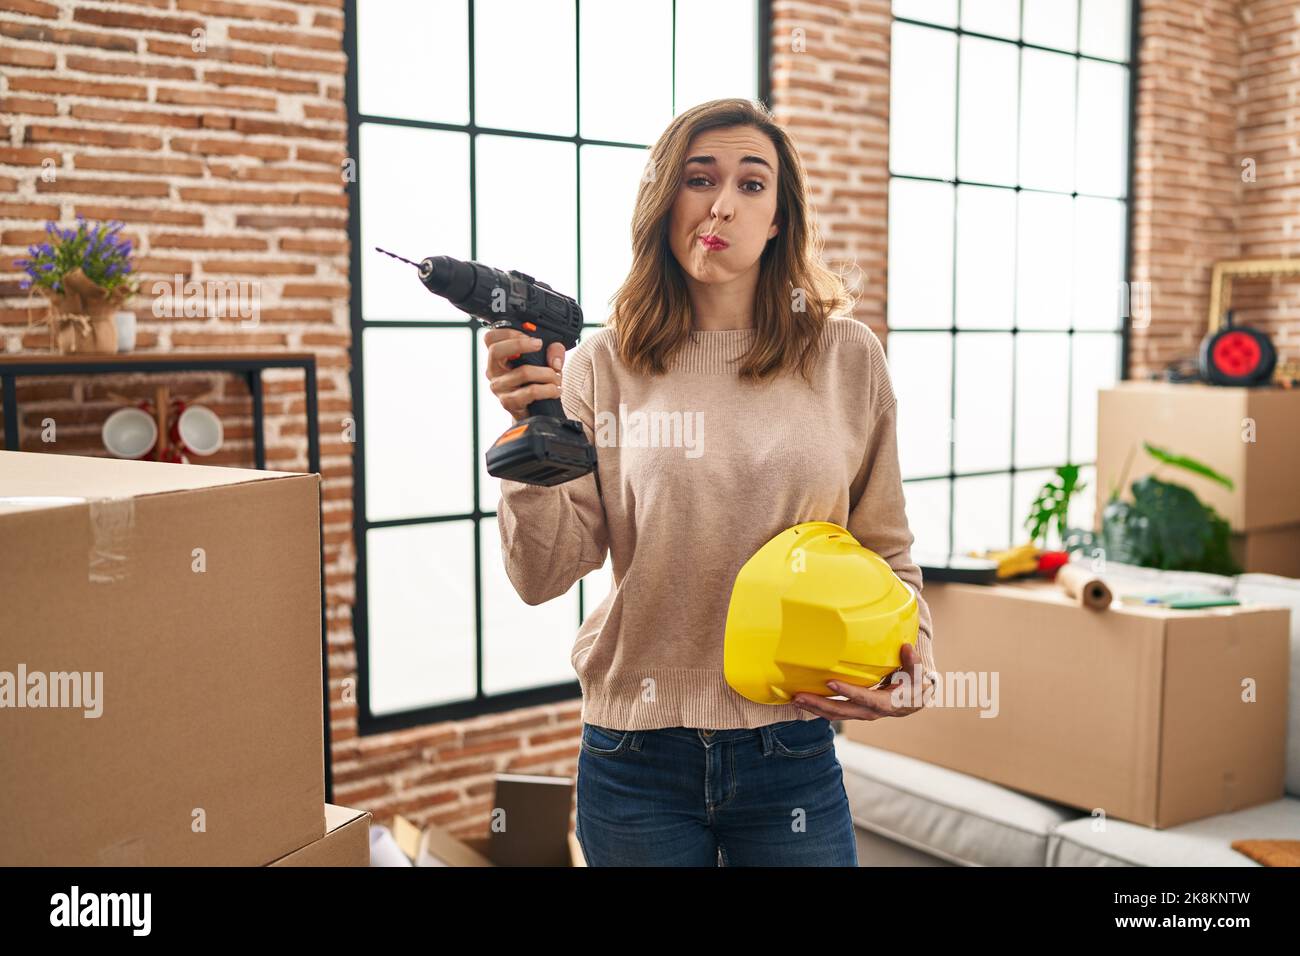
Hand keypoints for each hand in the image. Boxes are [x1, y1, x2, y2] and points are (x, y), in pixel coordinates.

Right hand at [484, 328, 565, 422]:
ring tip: (557, 377)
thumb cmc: (535, 383)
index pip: (490, 338)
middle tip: (539, 345)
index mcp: (498, 358)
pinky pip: (531, 392)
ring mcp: (499, 387)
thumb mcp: (545, 362)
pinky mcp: (508, 402)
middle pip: (496, 350)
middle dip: (521, 345)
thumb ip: (553, 351)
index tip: (529, 336)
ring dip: (547, 373)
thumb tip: (554, 359)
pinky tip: (555, 390)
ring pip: (523, 372)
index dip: (508, 333)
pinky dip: (548, 389)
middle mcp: (494, 371)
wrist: (534, 411)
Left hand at [793, 642, 930, 720]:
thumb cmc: (915, 685)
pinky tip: (803, 701)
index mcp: (885, 703)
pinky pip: (834, 712)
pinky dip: (818, 708)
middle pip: (842, 711)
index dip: (848, 692)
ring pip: (834, 715)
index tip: (830, 683)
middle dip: (819, 705)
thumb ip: (912, 662)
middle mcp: (870, 712)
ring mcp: (860, 713)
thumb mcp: (918, 674)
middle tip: (799, 696)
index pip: (864, 698)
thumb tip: (906, 648)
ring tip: (795, 699)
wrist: (914, 703)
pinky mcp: (853, 711)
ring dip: (814, 708)